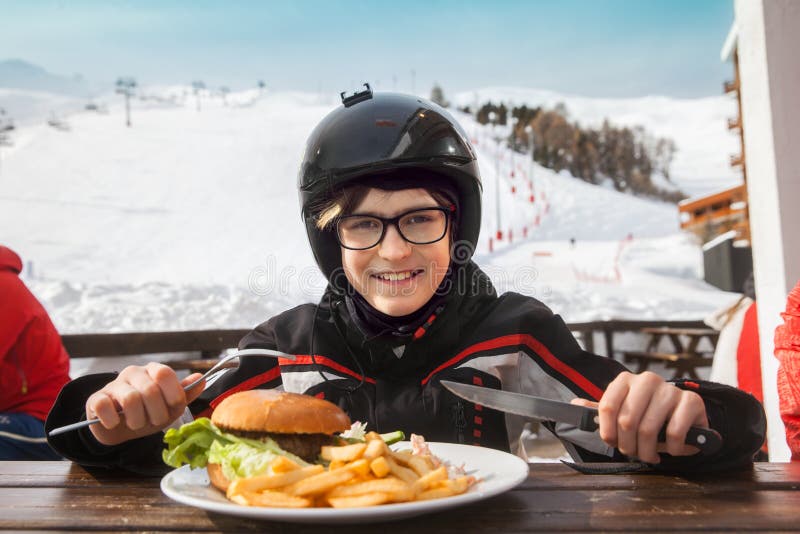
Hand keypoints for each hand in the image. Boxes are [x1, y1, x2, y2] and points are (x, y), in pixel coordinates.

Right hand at [86, 363, 205, 445]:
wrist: (120, 429)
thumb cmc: (148, 414)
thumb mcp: (169, 406)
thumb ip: (185, 393)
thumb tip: (201, 377)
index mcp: (153, 371)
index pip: (165, 373)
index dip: (172, 394)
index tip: (174, 408)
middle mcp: (133, 373)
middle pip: (150, 389)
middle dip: (156, 413)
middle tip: (154, 422)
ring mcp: (113, 384)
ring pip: (130, 399)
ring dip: (137, 420)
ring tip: (137, 425)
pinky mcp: (96, 399)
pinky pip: (104, 406)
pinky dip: (113, 420)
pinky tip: (116, 423)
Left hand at [571, 371, 708, 463]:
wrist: (687, 419)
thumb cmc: (649, 416)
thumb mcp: (623, 412)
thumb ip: (601, 410)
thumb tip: (575, 404)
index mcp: (625, 380)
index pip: (607, 407)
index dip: (607, 432)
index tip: (613, 443)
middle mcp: (647, 380)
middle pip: (626, 421)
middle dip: (628, 446)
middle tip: (634, 453)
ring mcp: (670, 389)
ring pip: (648, 429)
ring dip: (648, 451)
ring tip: (650, 455)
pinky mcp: (691, 401)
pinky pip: (674, 432)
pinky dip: (672, 448)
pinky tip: (672, 448)